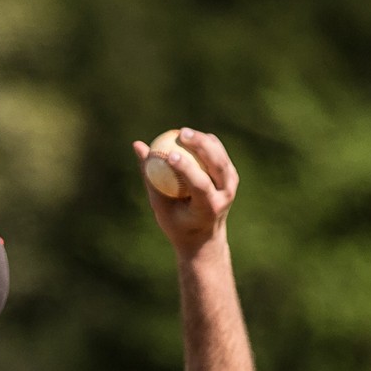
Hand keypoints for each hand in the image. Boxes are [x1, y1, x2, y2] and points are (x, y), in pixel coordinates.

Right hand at [134, 127, 238, 256]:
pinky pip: (219, 154)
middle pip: (216, 164)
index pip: (200, 184)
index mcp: (208, 208)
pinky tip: (191, 138)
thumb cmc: (176, 224)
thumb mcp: (159, 205)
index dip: (186, 168)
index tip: (169, 154)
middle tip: (181, 133)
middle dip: (200, 145)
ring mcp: (231, 185)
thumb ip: (150, 177)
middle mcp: (225, 196)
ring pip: (219, 155)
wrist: (203, 238)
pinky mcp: (231, 176)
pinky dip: (206, 143)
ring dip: (203, 140)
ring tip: (183, 133)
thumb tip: (138, 146)